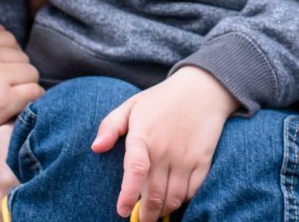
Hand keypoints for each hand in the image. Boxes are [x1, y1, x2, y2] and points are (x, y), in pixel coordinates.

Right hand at [0, 25, 40, 159]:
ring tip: (13, 100)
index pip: (5, 38)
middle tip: (9, 89)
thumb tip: (0, 28)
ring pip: (30, 72)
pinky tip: (20, 109)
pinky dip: (32, 100)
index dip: (9, 55)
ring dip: (26, 86)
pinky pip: (34, 91)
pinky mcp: (2, 100)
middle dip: (18, 72)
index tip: (4, 72)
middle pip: (20, 55)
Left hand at [91, 67, 239, 218]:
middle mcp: (165, 150)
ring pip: (174, 198)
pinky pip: (193, 191)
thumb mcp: (132, 105)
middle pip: (154, 194)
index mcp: (144, 135)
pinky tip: (174, 198)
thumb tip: (96, 148)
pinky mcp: (202, 161)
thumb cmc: (162, 99)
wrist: (202, 89)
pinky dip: (183, 201)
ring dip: (163, 210)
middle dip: (146, 215)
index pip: (135, 170)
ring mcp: (186, 157)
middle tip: (140, 220)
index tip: (122, 211)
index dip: (128, 195)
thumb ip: (110, 126)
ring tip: (155, 212)